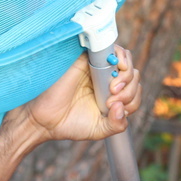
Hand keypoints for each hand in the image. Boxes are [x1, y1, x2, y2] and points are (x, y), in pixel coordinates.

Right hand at [4, 46, 141, 146]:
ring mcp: (99, 69)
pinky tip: (117, 68)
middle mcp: (108, 81)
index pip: (135, 92)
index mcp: (113, 97)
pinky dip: (120, 56)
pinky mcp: (87, 60)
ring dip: (127, 74)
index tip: (113, 108)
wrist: (44, 119)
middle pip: (134, 75)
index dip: (132, 99)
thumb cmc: (70, 124)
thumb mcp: (100, 130)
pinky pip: (110, 50)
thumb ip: (117, 124)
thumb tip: (122, 107)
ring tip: (112, 88)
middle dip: (129, 89)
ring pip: (126, 61)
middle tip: (111, 100)